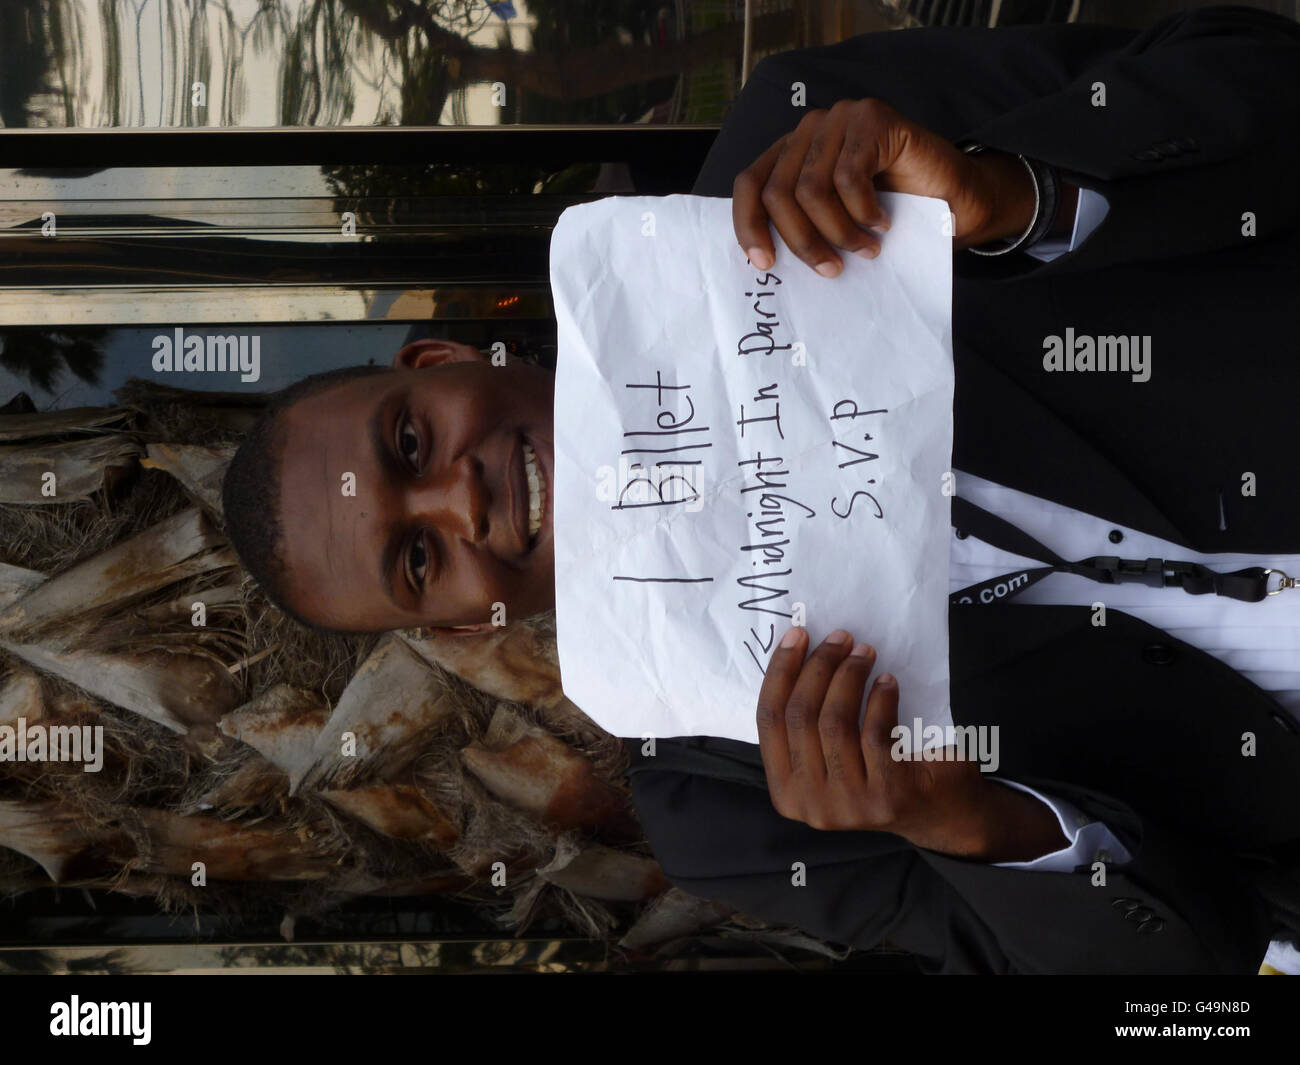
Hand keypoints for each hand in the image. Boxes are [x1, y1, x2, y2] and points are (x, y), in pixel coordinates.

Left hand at [732, 98, 1037, 275]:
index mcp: (791, 153)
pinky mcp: (872, 119)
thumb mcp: (833, 223)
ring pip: (810, 189)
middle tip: (830, 270)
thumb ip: (799, 226)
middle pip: (777, 192)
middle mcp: (809, 129)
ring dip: (837, 232)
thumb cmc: (891, 216)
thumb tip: (760, 262)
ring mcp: (841, 119)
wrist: (954, 200)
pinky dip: (863, 211)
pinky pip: (849, 176)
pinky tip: (881, 222)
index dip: (748, 225)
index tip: (764, 263)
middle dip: (801, 241)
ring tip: (864, 250)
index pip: (749, 184)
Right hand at [756, 627, 1067, 860]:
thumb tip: (796, 657)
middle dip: (818, 666)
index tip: (797, 635)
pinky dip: (880, 699)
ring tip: (865, 653)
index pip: (769, 720)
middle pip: (800, 716)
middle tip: (840, 638)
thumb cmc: (878, 772)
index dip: (780, 671)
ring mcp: (849, 804)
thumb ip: (806, 725)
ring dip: (849, 676)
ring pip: (834, 722)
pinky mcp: (887, 795)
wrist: (940, 812)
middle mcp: (811, 804)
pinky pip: (874, 732)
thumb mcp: (828, 757)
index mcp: (786, 792)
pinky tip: (888, 682)